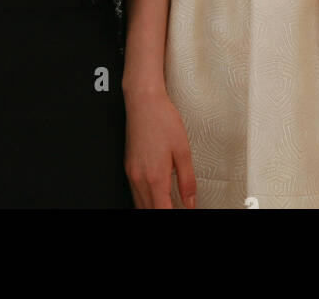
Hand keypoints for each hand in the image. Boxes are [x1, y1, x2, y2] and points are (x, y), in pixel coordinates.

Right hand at [124, 88, 196, 208]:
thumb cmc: (163, 120)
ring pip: (140, 204)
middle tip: (179, 208)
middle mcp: (139, 179)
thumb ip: (187, 181)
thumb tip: (190, 202)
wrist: (143, 102)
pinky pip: (135, 193)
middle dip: (164, 213)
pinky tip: (157, 196)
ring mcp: (131, 174)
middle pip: (149, 211)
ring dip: (154, 208)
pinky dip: (146, 201)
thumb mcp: (183, 151)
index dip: (174, 215)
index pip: (163, 211)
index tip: (184, 213)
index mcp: (155, 177)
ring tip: (169, 205)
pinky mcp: (129, 168)